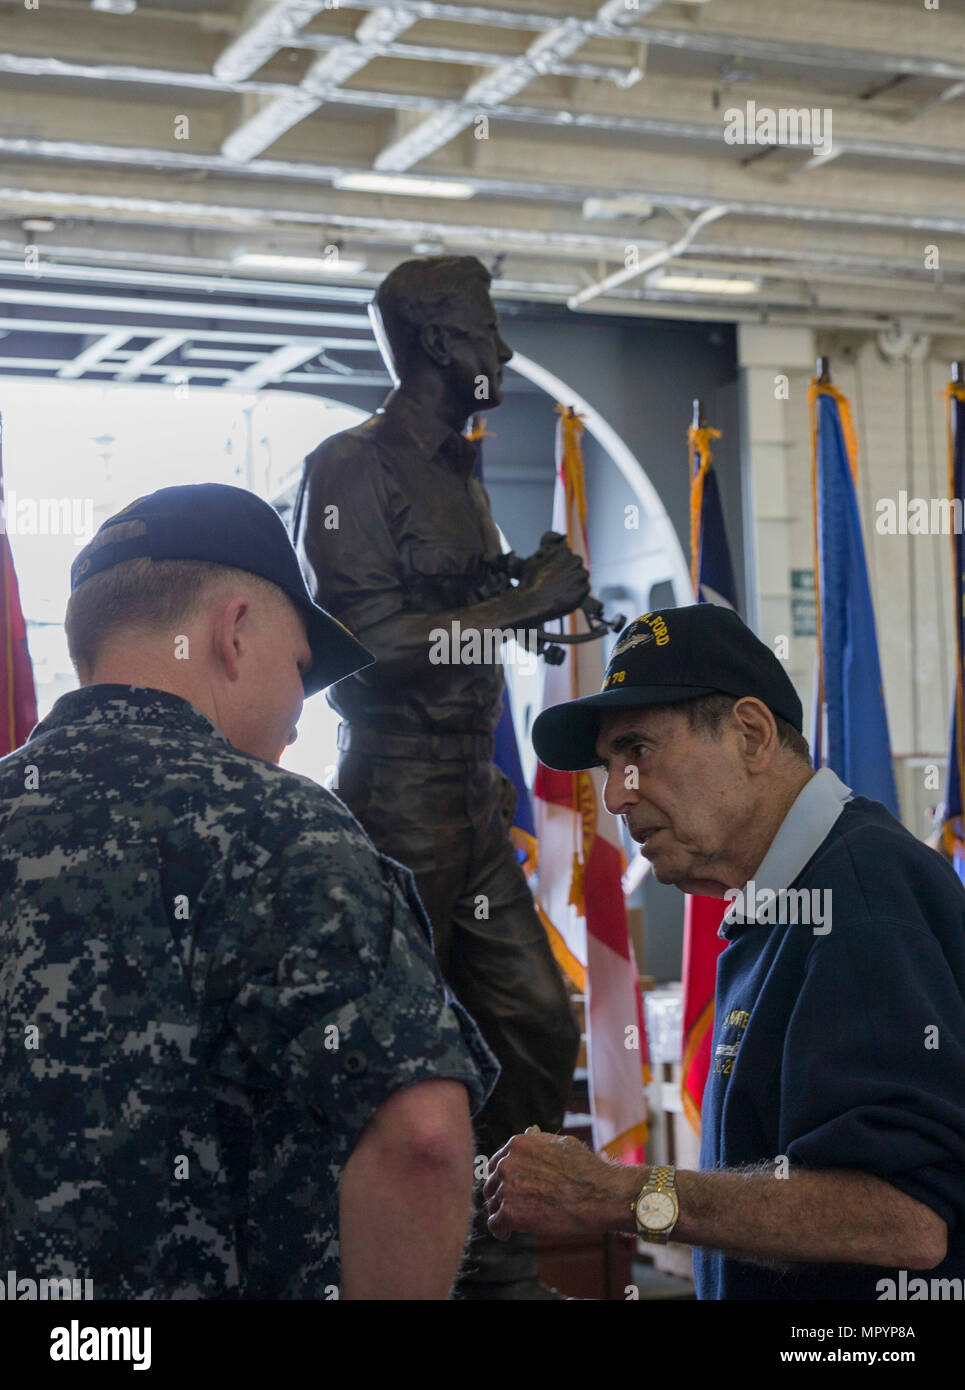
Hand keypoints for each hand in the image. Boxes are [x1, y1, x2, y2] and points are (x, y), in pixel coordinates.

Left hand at [483, 1132, 641, 1240]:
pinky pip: (495, 1224)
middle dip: (499, 1196)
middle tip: (509, 1208)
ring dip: (501, 1213)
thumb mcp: (561, 1143)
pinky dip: (500, 1231)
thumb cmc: (587, 1170)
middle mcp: (507, 1163)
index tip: (508, 1189)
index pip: (496, 1163)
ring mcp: (507, 1187)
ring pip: (492, 1204)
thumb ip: (539, 1142)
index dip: (501, 1179)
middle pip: (491, 1184)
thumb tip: (530, 1135)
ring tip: (511, 1223)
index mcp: (517, 1144)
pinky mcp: (510, 1213)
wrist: (599, 1194)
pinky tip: (507, 1234)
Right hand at [516, 534, 589, 624]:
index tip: (555, 573)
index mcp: (564, 552)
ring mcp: (581, 575)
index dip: (561, 564)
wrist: (532, 603)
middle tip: (559, 582)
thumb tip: (545, 552)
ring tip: (561, 590)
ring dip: (575, 581)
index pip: (567, 555)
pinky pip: (584, 588)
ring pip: (581, 576)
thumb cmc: (529, 583)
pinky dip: (577, 592)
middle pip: (576, 564)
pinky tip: (565, 597)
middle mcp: (575, 561)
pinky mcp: (584, 589)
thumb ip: (541, 554)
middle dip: (570, 571)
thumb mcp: (531, 561)